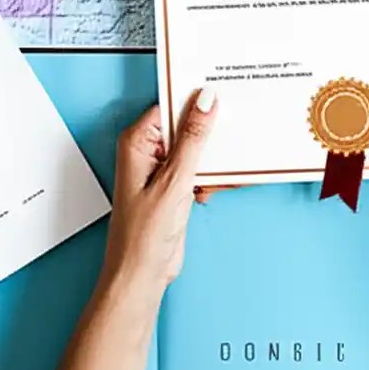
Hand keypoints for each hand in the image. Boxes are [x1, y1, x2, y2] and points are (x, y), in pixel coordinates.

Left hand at [102, 87, 216, 299]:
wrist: (143, 273)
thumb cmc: (143, 234)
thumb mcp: (175, 180)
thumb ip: (193, 138)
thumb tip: (205, 100)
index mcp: (137, 142)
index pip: (170, 106)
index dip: (196, 101)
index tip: (223, 96)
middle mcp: (147, 151)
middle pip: (185, 125)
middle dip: (209, 134)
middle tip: (231, 136)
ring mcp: (161, 169)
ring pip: (196, 149)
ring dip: (212, 160)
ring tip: (219, 175)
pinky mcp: (174, 185)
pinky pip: (199, 169)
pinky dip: (210, 178)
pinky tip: (211, 191)